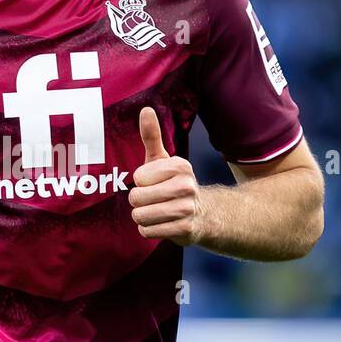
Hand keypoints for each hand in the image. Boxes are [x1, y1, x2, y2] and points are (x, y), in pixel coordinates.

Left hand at [128, 107, 202, 244]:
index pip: (139, 178)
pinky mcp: (185, 230)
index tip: (154, 183)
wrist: (203, 214)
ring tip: (156, 212)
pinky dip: (148, 230)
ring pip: (141, 216)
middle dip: (139, 202)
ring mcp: (187, 208)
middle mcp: (186, 185)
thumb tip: (145, 109)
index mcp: (180, 166)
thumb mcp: (163, 160)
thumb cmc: (173, 184)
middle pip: (137, 198)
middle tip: (153, 200)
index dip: (141, 183)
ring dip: (142, 217)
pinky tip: (161, 224)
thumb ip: (152, 136)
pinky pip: (148, 231)